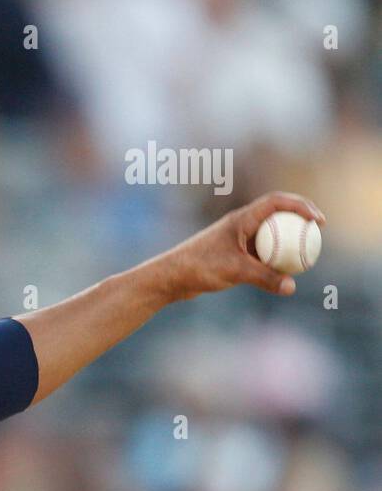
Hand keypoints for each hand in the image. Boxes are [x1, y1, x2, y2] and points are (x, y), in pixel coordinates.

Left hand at [153, 192, 325, 301]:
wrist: (171, 277)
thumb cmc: (198, 268)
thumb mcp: (235, 272)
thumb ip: (265, 278)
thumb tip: (292, 287)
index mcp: (240, 219)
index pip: (276, 202)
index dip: (301, 206)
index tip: (318, 220)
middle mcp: (240, 225)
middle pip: (277, 215)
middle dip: (300, 219)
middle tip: (319, 233)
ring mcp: (237, 240)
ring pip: (270, 235)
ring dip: (288, 240)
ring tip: (308, 252)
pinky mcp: (234, 255)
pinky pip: (262, 252)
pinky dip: (276, 257)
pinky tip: (287, 271)